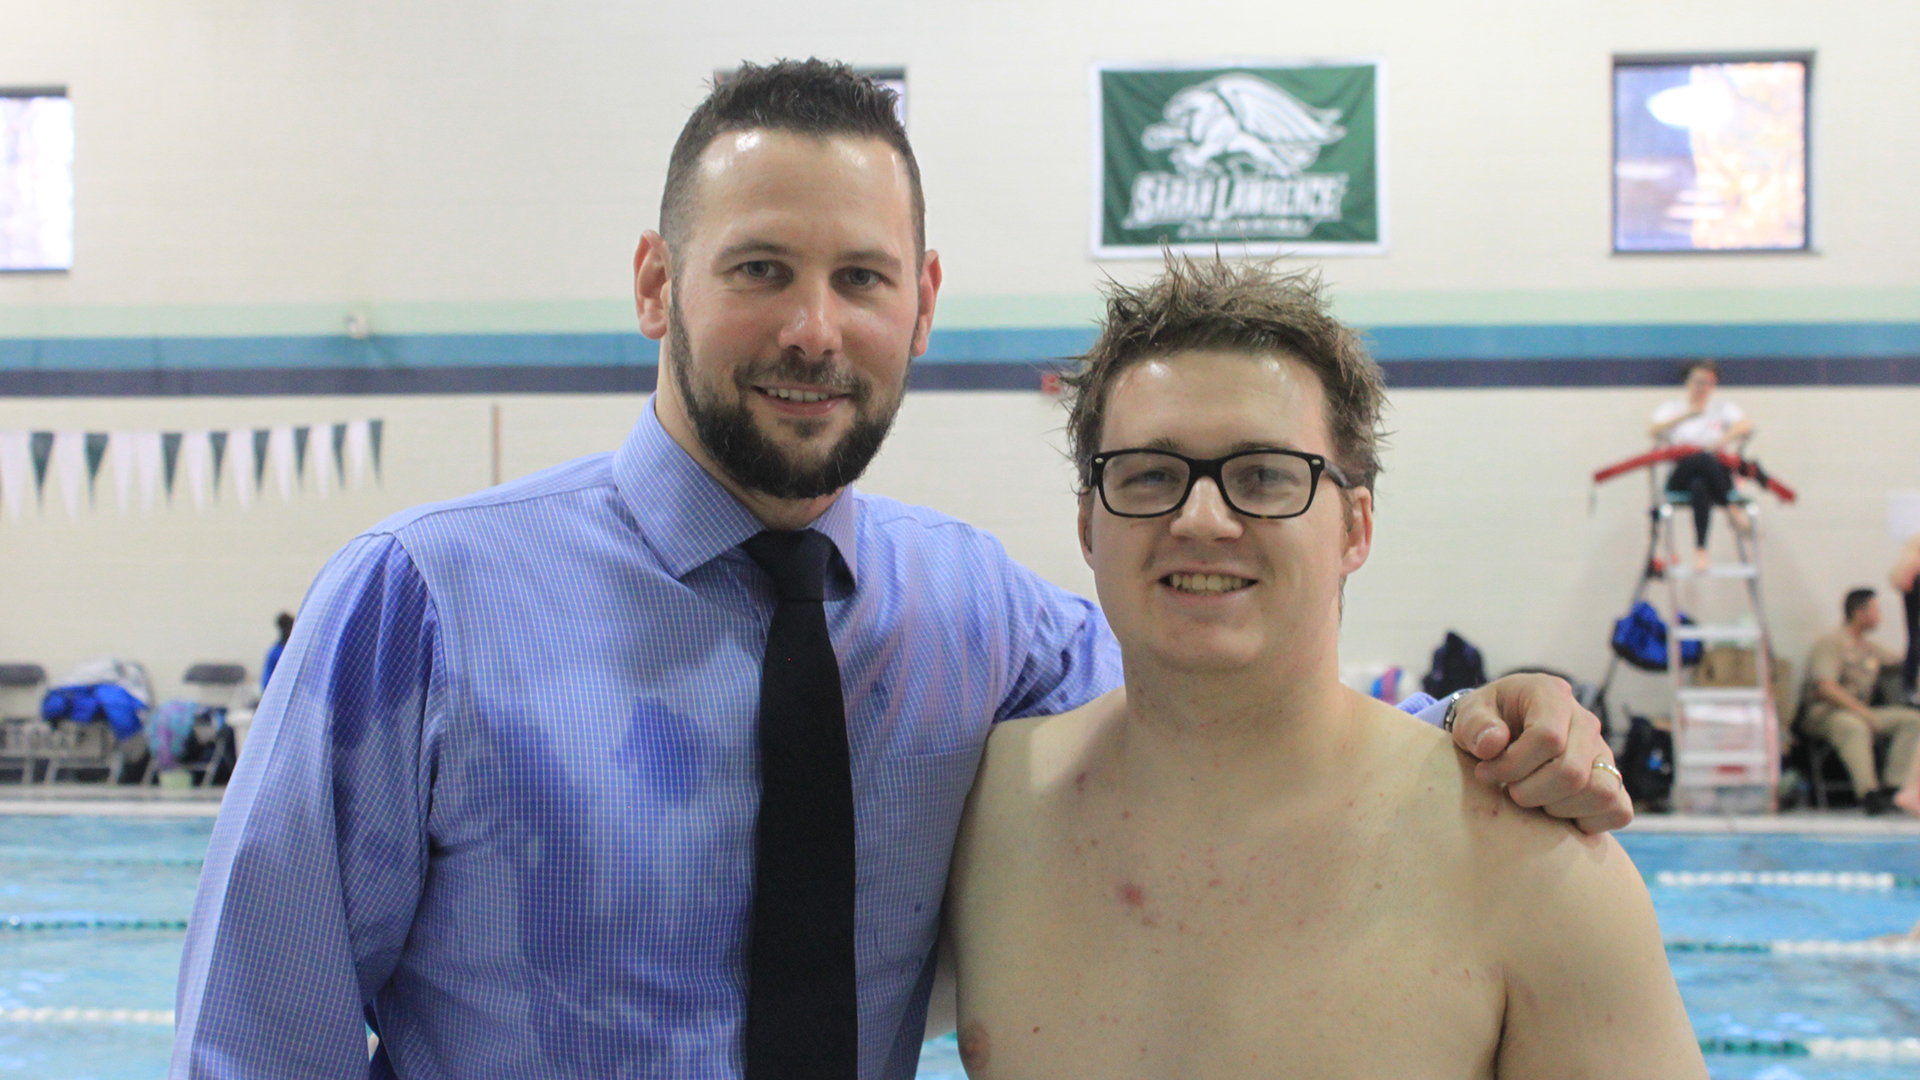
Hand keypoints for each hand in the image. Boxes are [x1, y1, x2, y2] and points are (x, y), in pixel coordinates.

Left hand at [1448, 674, 1632, 833]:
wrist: (1504, 727)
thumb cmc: (1488, 721)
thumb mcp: (1470, 714)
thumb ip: (1475, 725)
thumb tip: (1493, 745)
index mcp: (1551, 695)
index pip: (1548, 737)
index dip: (1513, 765)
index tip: (1486, 773)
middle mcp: (1585, 721)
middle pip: (1571, 772)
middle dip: (1529, 792)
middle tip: (1508, 790)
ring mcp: (1603, 752)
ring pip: (1601, 793)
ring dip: (1558, 808)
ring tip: (1533, 798)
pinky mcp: (1613, 780)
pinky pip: (1618, 810)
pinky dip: (1588, 821)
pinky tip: (1557, 811)